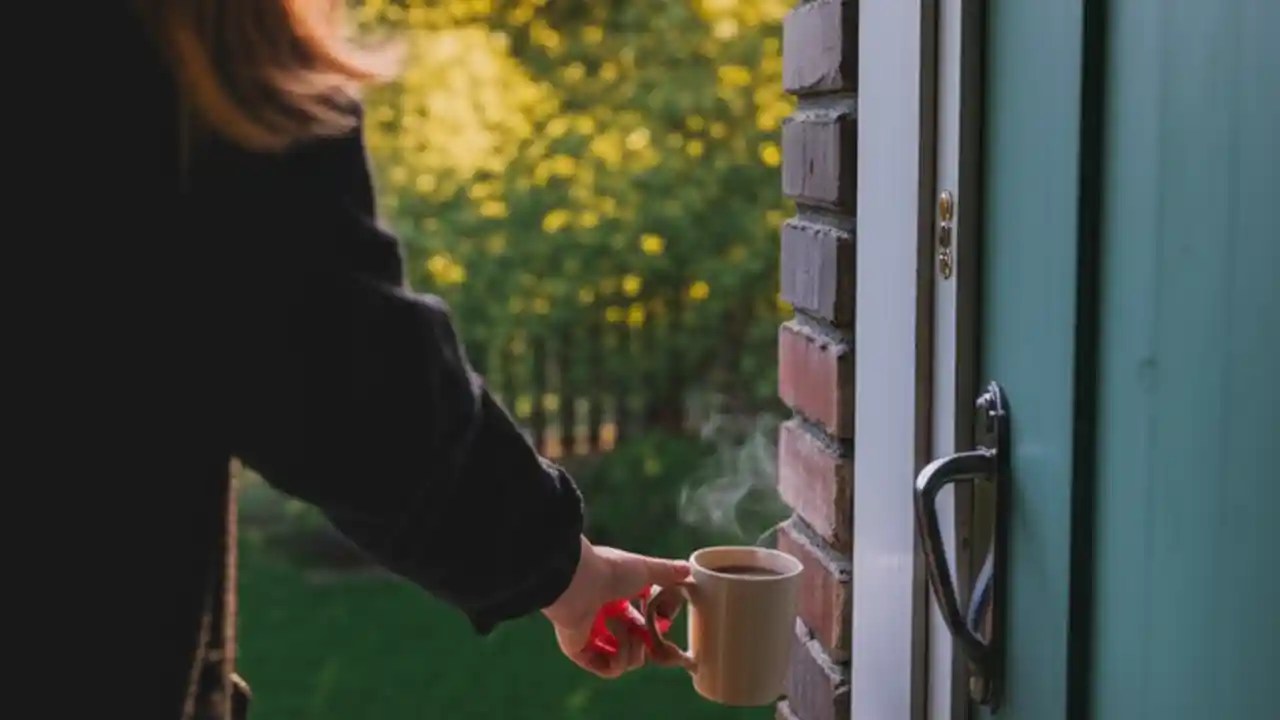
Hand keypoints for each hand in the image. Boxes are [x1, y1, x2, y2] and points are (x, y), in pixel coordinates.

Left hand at [542, 536, 690, 677]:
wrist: (579, 580)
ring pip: (624, 660)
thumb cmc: (611, 570)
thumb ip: (667, 572)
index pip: (639, 623)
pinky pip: (607, 669)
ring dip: (633, 649)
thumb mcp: (646, 569)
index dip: (655, 628)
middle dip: (647, 643)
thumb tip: (689, 570)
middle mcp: (602, 619)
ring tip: (627, 633)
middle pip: (634, 645)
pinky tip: (617, 646)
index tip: (664, 624)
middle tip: (648, 636)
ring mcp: (590, 636)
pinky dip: (618, 662)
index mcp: (615, 600)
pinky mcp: (579, 651)